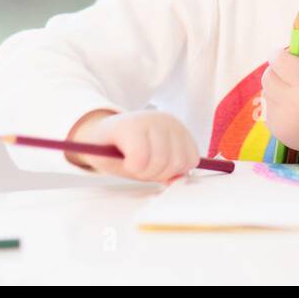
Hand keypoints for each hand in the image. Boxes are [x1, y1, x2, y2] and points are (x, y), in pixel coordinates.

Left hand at [64, 109, 199, 185]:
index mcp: (132, 124)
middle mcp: (156, 119)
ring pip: (180, 162)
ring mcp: (174, 125)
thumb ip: (132, 170)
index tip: (126, 163)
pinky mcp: (185, 132)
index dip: (133, 168)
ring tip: (152, 166)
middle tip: (138, 167)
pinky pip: (192, 159)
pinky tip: (165, 164)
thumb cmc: (109, 147)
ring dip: (166, 173)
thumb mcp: (106, 160)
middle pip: (162, 162)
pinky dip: (180, 168)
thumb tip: (163, 178)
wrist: (115, 130)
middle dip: (149, 173)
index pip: (140, 157)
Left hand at [260, 47, 298, 156]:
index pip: (279, 61)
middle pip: (268, 77)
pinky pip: (269, 109)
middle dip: (277, 71)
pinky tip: (296, 110)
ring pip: (266, 93)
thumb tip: (279, 46)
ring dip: (278, 89)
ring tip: (298, 95)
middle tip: (292, 74)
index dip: (280, 55)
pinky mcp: (279, 133)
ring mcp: (286, 122)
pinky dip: (278, 105)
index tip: (285, 56)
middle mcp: (295, 106)